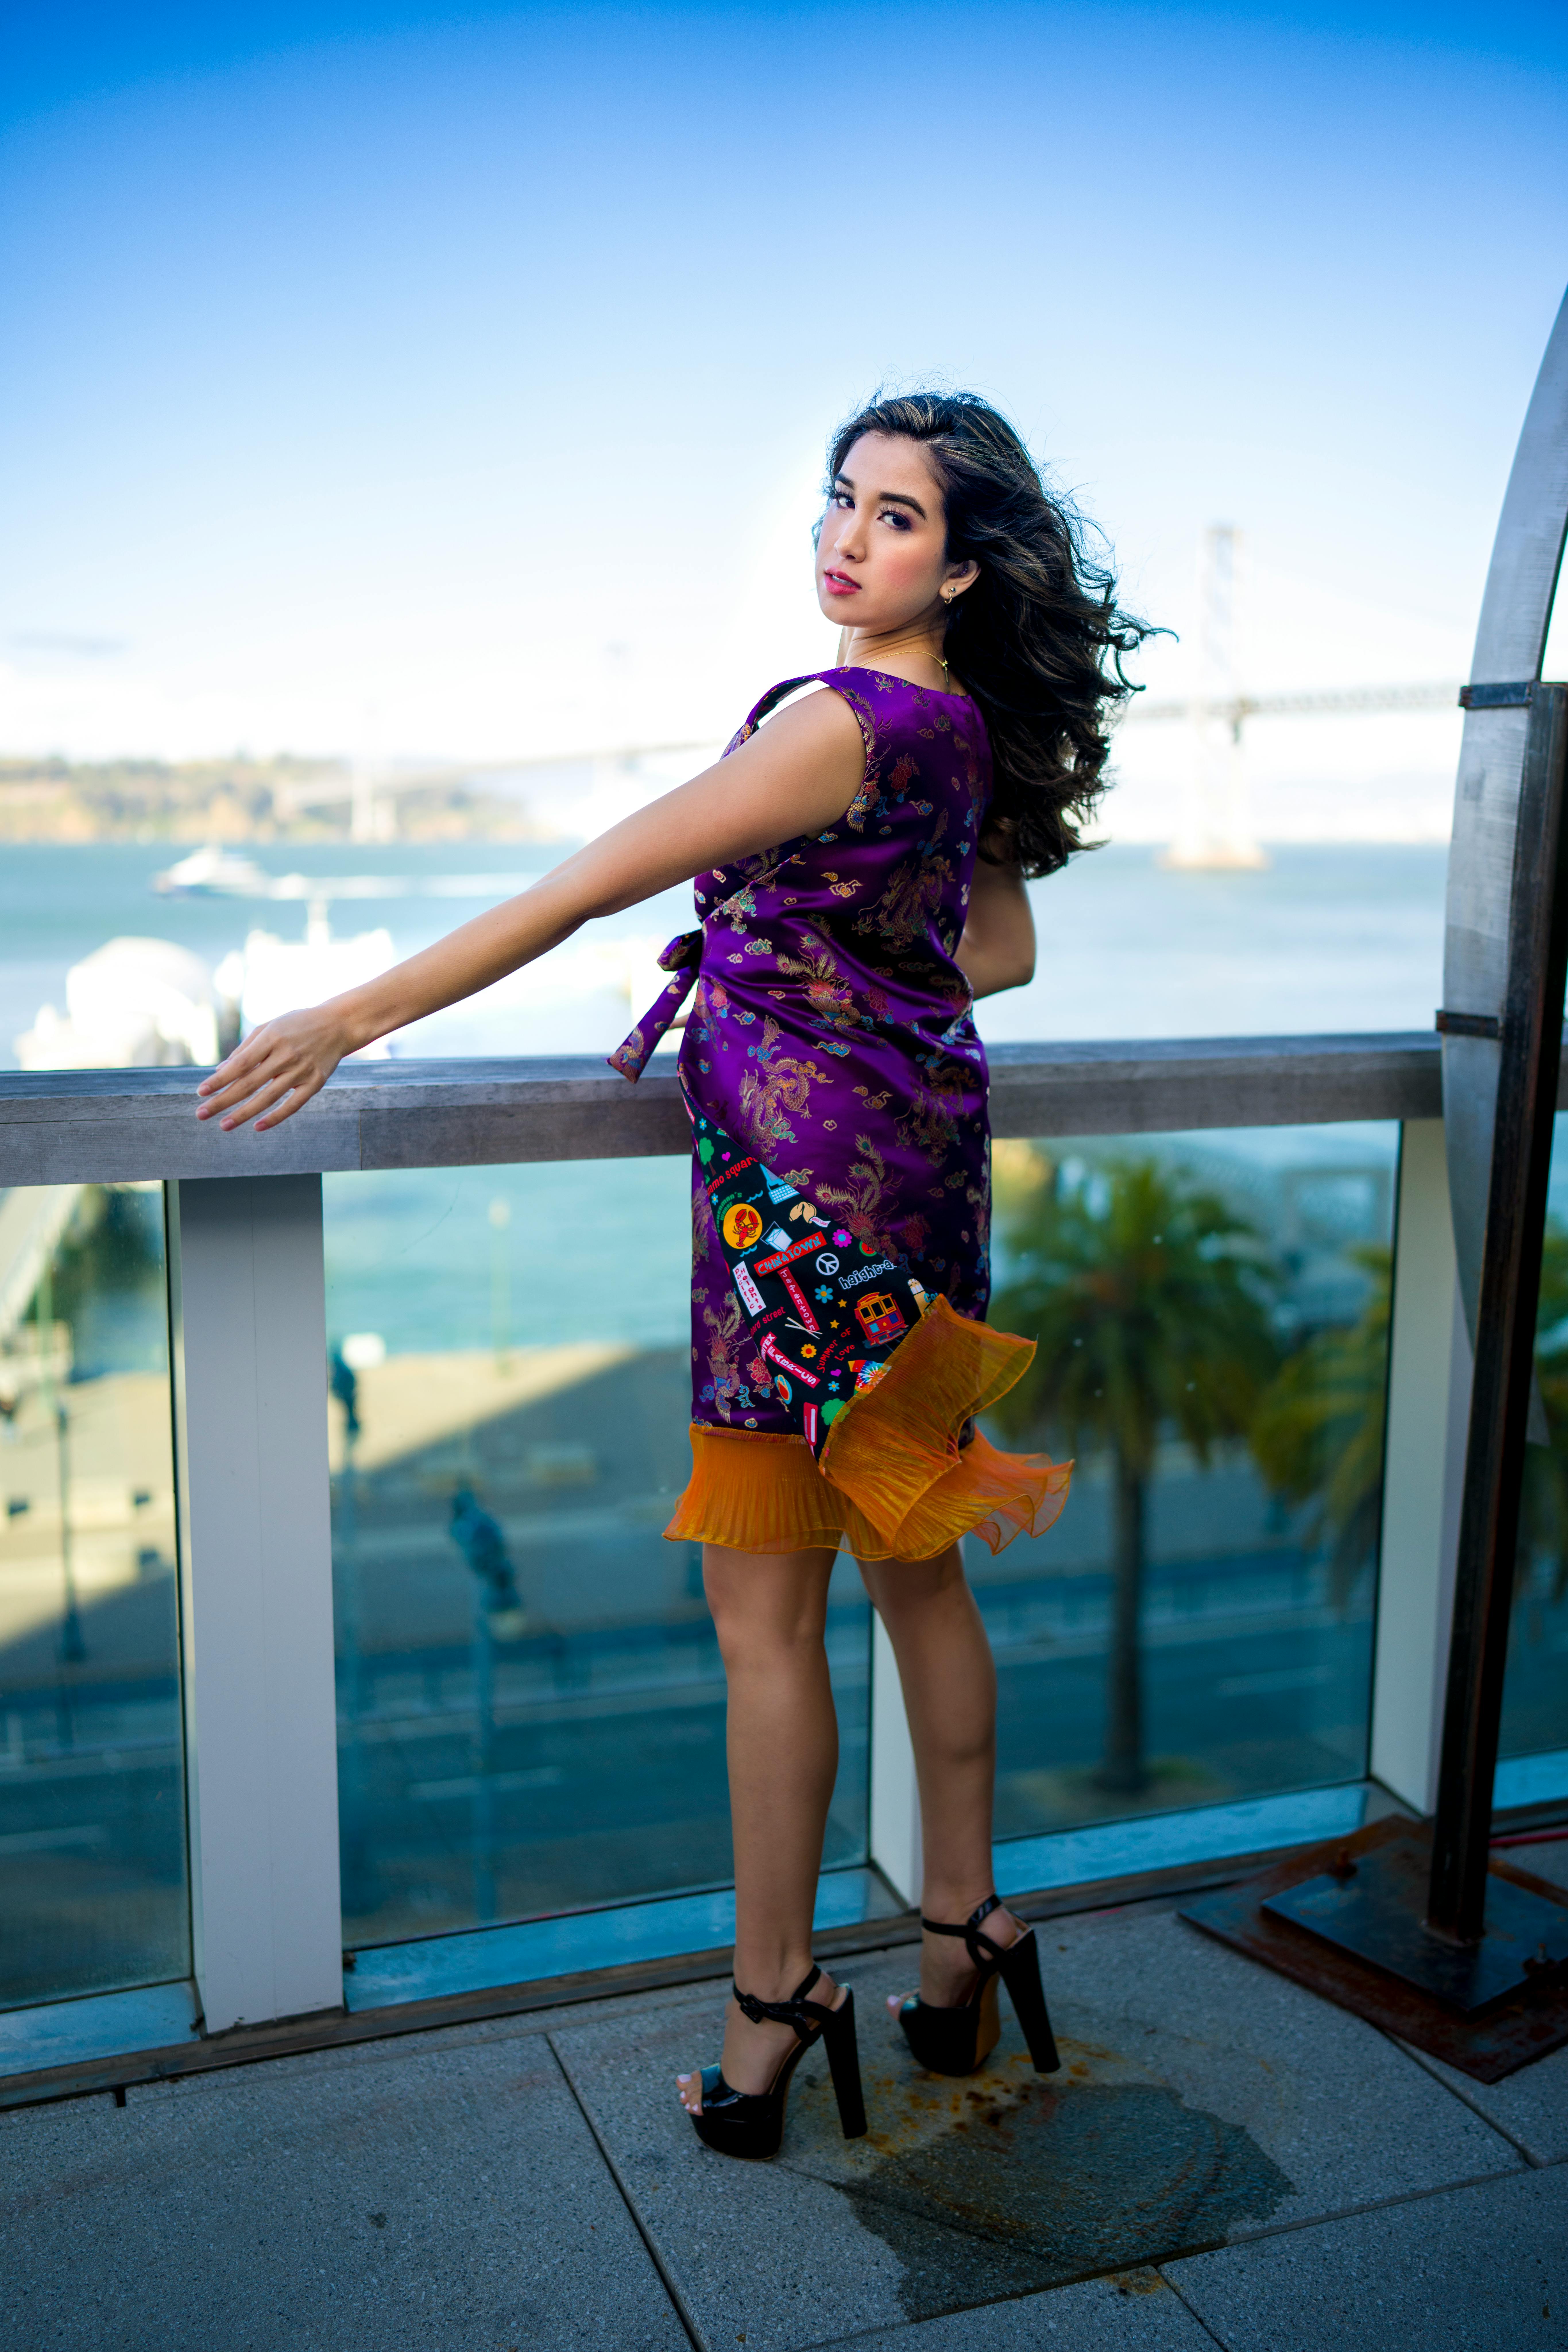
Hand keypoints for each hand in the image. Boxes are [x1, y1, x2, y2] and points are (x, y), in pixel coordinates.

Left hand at [195, 1004, 353, 1132]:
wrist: (338, 1024)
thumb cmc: (298, 1024)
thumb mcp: (269, 1027)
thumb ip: (245, 1048)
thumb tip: (220, 1071)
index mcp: (272, 1038)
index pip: (240, 1064)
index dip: (219, 1080)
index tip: (201, 1092)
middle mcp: (286, 1055)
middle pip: (249, 1083)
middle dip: (223, 1100)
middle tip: (202, 1114)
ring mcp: (301, 1070)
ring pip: (267, 1098)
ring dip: (243, 1114)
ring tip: (224, 1125)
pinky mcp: (315, 1083)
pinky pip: (292, 1105)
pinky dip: (275, 1117)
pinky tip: (257, 1127)